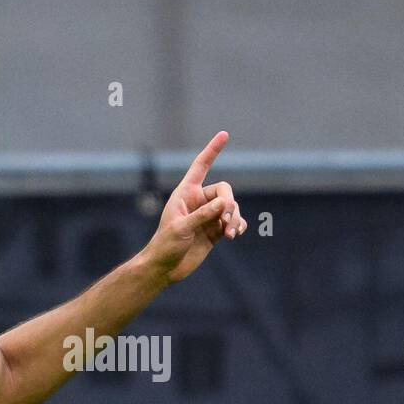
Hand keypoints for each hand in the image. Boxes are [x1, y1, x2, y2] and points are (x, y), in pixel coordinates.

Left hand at [142, 131, 246, 283]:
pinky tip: (235, 234)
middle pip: (224, 191)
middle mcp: (198, 201)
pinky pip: (234, 222)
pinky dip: (238, 226)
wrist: (165, 268)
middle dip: (229, 204)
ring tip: (230, 234)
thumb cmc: (166, 245)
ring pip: (231, 208)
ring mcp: (208, 216)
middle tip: (225, 221)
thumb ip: (203, 215)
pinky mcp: (215, 231)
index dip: (212, 150)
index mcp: (185, 193)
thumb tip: (224, 203)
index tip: (224, 135)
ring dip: (234, 219)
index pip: (201, 166)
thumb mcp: (182, 228)